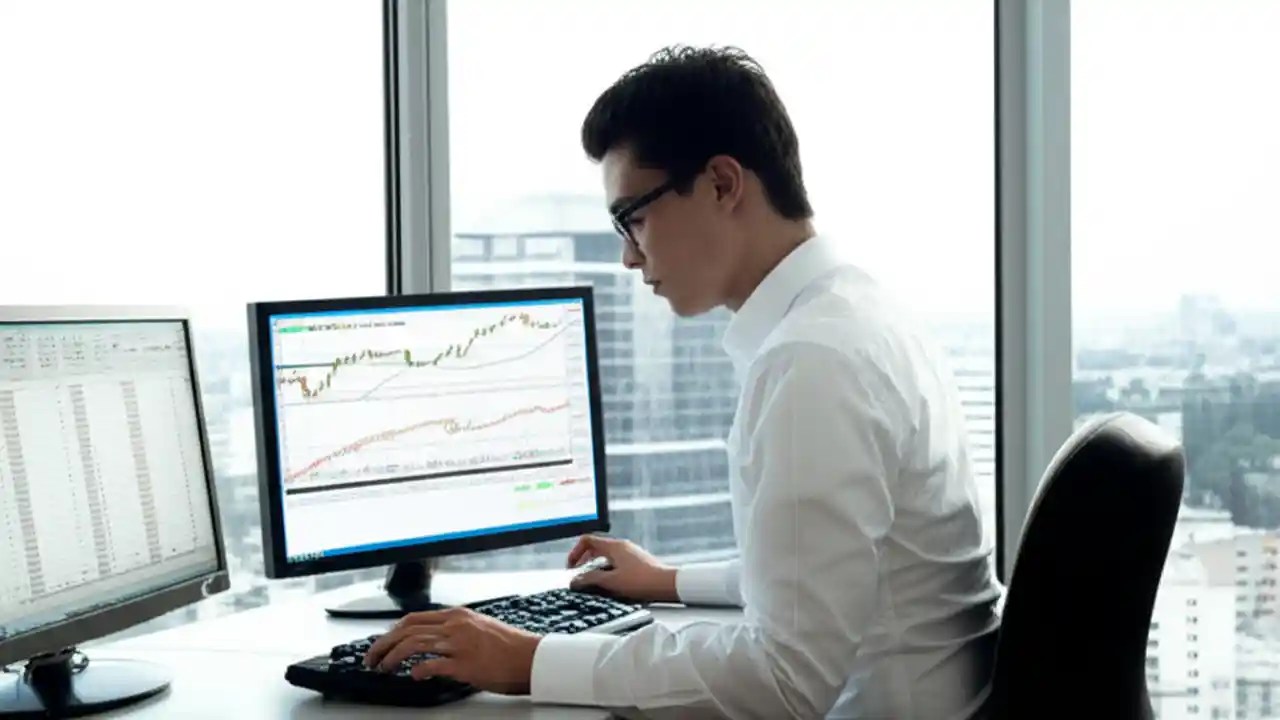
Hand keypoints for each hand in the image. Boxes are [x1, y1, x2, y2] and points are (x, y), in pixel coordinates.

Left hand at [363, 607, 540, 694]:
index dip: (392, 632)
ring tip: (384, 668)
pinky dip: (418, 670)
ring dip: (393, 657)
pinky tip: (412, 675)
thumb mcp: (479, 629)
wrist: (531, 658)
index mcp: (458, 616)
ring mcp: (460, 644)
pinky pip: (433, 665)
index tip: (382, 643)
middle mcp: (456, 626)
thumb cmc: (509, 647)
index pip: (414, 619)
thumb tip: (434, 643)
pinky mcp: (465, 664)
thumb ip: (455, 632)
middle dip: (384, 644)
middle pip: (407, 630)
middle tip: (372, 658)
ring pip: (414, 644)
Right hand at [566, 534, 678, 603]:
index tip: (572, 568)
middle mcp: (622, 546)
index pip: (587, 540)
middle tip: (580, 577)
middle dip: (584, 562)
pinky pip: (616, 563)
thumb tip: (575, 580)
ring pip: (606, 557)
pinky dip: (608, 571)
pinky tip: (610, 586)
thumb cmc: (642, 581)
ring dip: (596, 568)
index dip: (575, 553)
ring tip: (593, 584)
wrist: (668, 585)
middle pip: (595, 548)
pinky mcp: (637, 563)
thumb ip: (590, 580)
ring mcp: (630, 553)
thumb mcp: (611, 582)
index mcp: (614, 546)